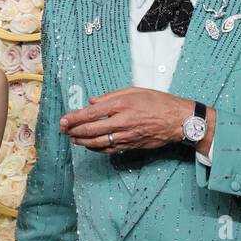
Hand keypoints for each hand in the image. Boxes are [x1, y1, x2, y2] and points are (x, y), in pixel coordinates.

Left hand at [60, 88, 195, 152]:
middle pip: (91, 130)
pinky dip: (96, 148)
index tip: (63, 120)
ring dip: (82, 141)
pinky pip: (109, 149)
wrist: (177, 120)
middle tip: (63, 130)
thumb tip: (92, 102)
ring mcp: (126, 136)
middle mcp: (121, 122)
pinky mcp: (130, 146)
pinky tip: (89, 146)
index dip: (74, 118)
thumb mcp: (134, 91)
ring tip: (73, 139)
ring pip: (98, 142)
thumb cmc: (158, 102)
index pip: (91, 113)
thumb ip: (111, 96)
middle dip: (74, 131)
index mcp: (121, 105)